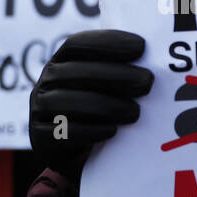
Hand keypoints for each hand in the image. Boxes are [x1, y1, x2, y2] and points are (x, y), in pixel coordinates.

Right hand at [29, 30, 152, 181]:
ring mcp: (39, 109)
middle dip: (117, 76)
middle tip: (147, 82)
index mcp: (60, 61)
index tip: (141, 47)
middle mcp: (46, 81)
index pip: (79, 43)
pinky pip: (64, 132)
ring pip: (70, 102)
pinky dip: (91, 131)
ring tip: (135, 112)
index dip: (109, 42)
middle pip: (78, 72)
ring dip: (107, 105)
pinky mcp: (40, 137)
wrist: (73, 153)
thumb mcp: (102, 87)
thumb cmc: (95, 111)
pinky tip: (113, 131)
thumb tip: (158, 56)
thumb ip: (118, 69)